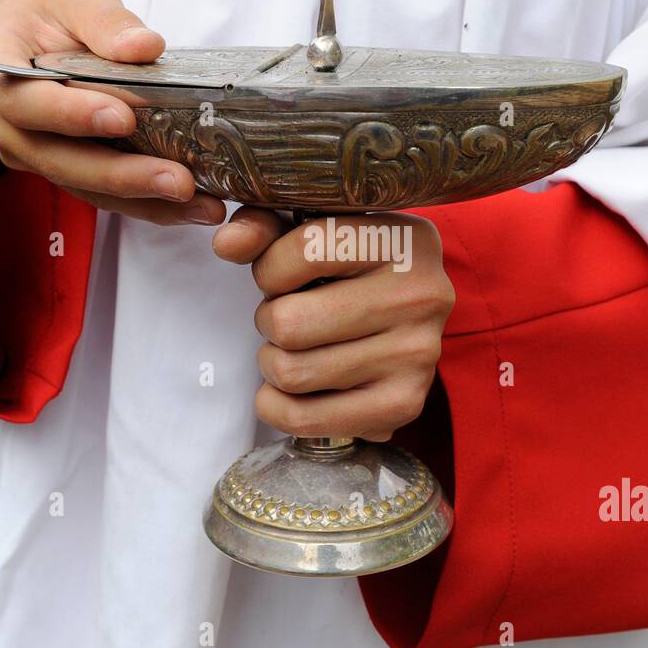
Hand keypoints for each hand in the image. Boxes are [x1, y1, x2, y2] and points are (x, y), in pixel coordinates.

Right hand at [0, 0, 224, 225]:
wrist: (29, 26)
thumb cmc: (47, 5)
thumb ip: (105, 20)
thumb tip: (145, 47)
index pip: (23, 98)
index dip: (70, 113)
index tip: (122, 118)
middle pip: (55, 157)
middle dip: (121, 174)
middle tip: (179, 181)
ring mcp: (25, 150)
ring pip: (81, 185)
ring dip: (143, 200)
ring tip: (200, 204)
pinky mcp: (58, 168)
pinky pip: (99, 194)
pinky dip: (147, 204)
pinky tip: (191, 207)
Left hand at [213, 208, 455, 439]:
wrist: (410, 322)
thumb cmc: (356, 271)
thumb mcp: (320, 233)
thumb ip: (266, 228)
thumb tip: (227, 243)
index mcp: (402, 239)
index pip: (303, 253)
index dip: (270, 270)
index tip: (283, 277)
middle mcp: (420, 295)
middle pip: (289, 323)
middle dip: (270, 322)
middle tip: (287, 320)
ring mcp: (416, 353)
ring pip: (292, 372)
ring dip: (274, 363)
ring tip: (295, 350)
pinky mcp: (404, 403)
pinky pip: (305, 418)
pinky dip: (277, 407)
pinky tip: (289, 390)